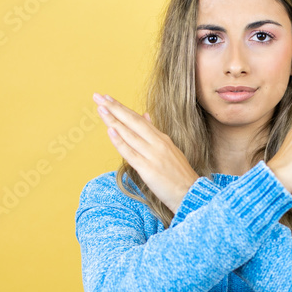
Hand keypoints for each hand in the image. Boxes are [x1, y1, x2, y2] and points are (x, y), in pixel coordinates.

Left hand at [92, 94, 198, 213]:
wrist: (192, 194)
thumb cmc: (179, 176)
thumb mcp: (170, 150)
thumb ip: (155, 133)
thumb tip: (145, 116)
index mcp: (162, 139)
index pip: (138, 119)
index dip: (122, 108)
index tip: (108, 98)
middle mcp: (158, 144)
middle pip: (133, 122)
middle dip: (115, 108)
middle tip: (98, 96)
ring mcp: (153, 156)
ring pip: (130, 135)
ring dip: (114, 120)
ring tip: (101, 108)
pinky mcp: (149, 169)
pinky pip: (131, 153)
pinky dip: (120, 142)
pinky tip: (110, 131)